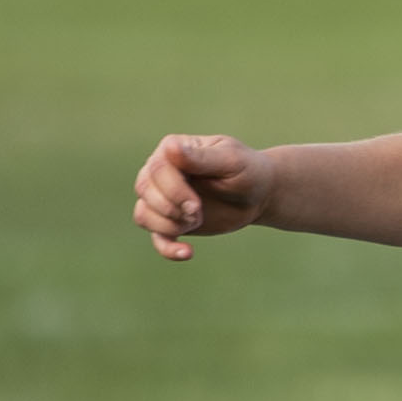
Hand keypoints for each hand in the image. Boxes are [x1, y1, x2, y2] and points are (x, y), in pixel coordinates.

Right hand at [132, 132, 273, 260]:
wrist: (258, 195)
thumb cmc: (247, 171)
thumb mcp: (230, 162)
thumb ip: (200, 158)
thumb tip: (170, 147)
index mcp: (173, 149)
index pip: (157, 169)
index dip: (173, 190)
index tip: (196, 205)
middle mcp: (161, 170)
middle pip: (144, 190)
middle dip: (171, 208)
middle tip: (198, 213)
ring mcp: (162, 196)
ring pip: (143, 214)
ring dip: (169, 225)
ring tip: (197, 222)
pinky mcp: (171, 221)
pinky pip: (155, 237)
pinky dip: (167, 249)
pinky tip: (188, 253)